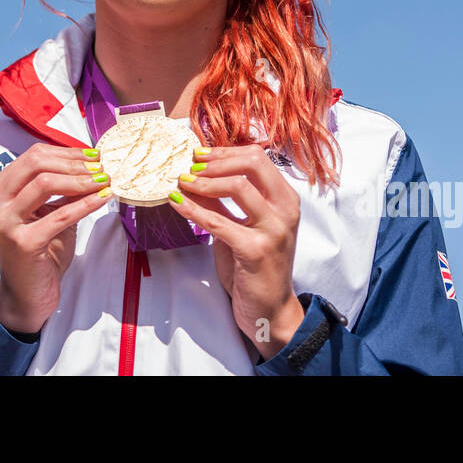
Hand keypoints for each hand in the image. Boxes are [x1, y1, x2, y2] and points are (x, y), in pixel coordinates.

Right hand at [0, 142, 110, 334]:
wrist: (25, 295)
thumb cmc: (39, 252)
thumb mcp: (49, 213)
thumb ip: (62, 189)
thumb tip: (92, 166)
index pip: (33, 156)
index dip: (67, 153)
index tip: (93, 156)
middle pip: (36, 163)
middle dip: (74, 162)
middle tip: (101, 167)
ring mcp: (6, 221)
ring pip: (45, 182)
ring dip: (81, 179)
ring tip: (104, 180)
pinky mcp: (22, 242)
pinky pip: (60, 214)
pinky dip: (86, 203)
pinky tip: (103, 197)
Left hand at [168, 143, 305, 360]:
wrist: (270, 310)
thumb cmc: (254, 267)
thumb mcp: (240, 226)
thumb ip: (222, 202)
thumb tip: (193, 175)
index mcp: (285, 198)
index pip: (257, 157)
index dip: (224, 152)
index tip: (198, 155)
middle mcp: (285, 210)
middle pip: (252, 163)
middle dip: (216, 160)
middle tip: (189, 165)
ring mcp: (274, 229)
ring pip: (238, 186)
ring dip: (203, 182)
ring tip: (181, 181)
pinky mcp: (256, 250)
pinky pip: (218, 221)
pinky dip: (193, 209)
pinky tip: (176, 203)